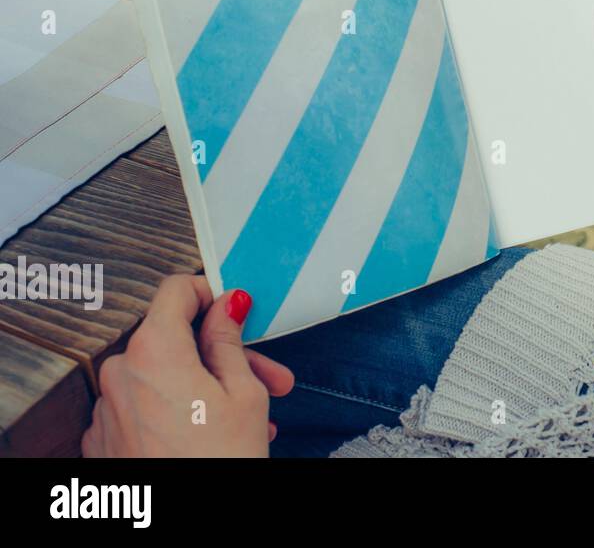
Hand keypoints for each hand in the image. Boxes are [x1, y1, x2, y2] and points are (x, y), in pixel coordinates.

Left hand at [82, 276, 292, 456]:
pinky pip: (145, 407)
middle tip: (268, 377)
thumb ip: (229, 339)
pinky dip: (179, 411)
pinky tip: (216, 433)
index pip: (176, 289)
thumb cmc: (221, 463)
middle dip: (226, 355)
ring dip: (208, 387)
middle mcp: (121, 373)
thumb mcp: (243, 391)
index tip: (235, 307)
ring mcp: (108, 409)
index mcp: (154, 350)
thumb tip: (227, 305)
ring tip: (253, 416)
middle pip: (176, 339)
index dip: (211, 292)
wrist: (193, 530)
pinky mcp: (105, 440)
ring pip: (164, 376)